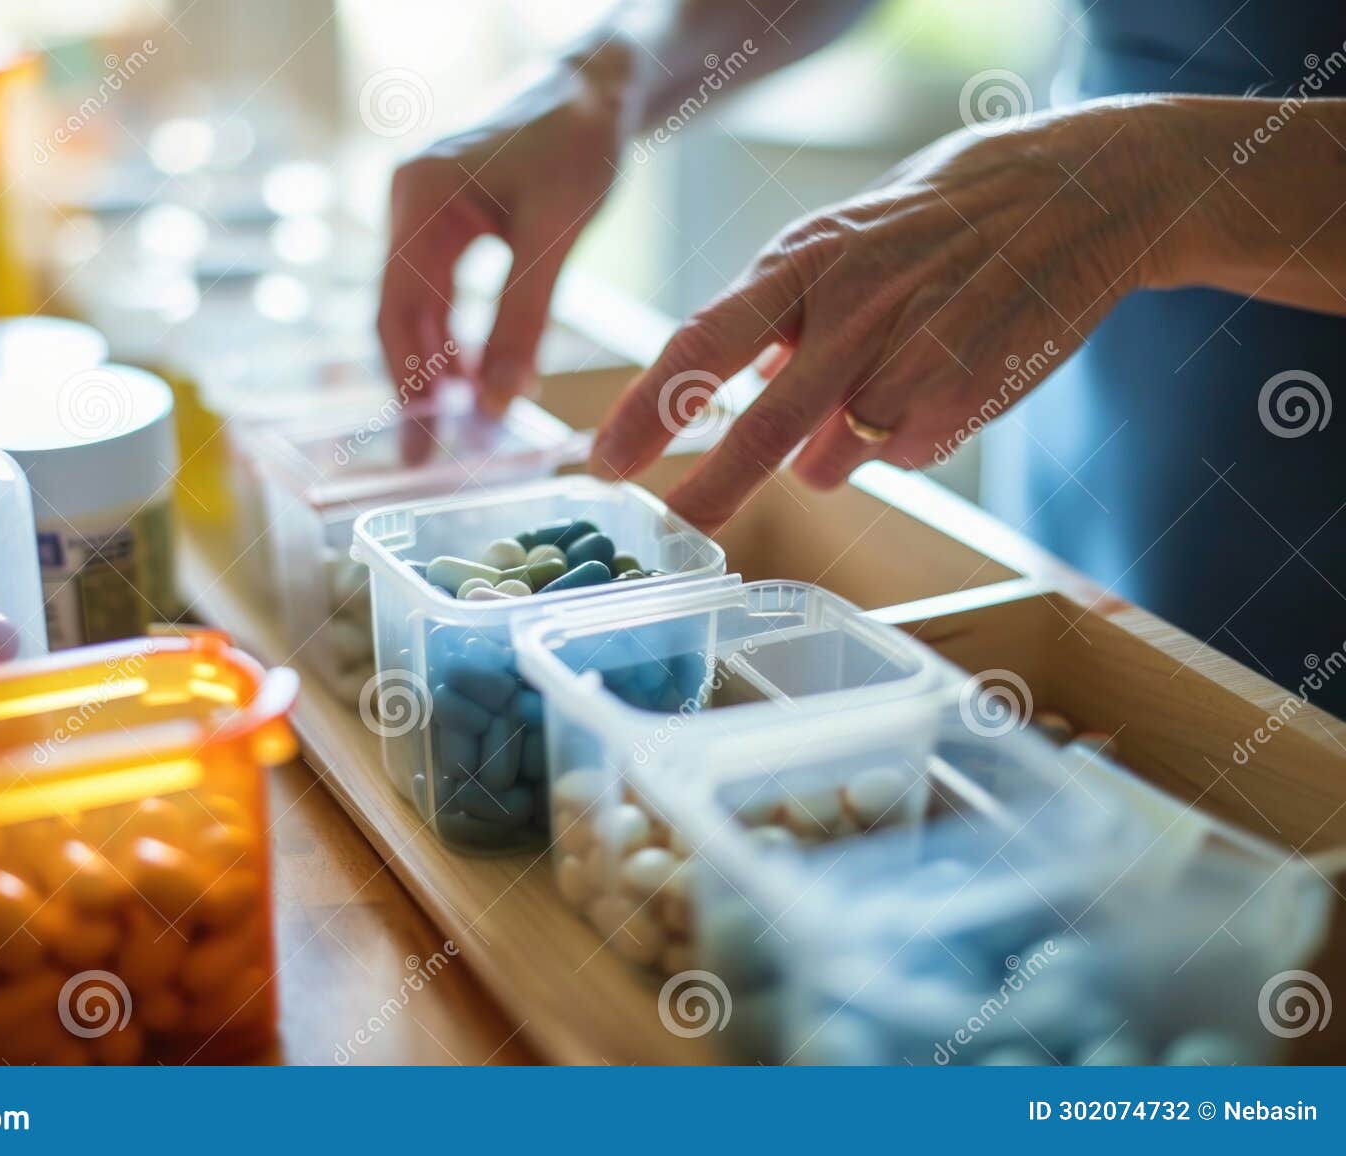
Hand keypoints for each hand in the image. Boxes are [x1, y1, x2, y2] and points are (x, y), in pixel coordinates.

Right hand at [379, 67, 622, 414]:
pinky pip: (442, 289)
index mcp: (420, 197)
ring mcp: (423, 209)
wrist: (597, 80)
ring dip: (441, 365)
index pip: (397, 310)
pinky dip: (460, 335)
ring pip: (420, 307)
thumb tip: (501, 401)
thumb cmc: (579, 137)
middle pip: (399, 315)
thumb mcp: (556, 232)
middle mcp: (407, 202)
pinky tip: (480, 374)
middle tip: (430, 455)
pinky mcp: (449, 217)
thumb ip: (524, 318)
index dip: (409, 382)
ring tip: (463, 424)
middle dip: (417, 387)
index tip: (421, 442)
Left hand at [591, 98, 1184, 532]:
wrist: (1071, 194)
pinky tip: (939, 382)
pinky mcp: (968, 391)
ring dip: (830, 454)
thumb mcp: (837, 246)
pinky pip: (902, 455)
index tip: (605, 464)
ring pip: (834, 456)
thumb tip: (747, 413)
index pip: (700, 343)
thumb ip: (782, 328)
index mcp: (800, 263)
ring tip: (873, 392)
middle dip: (711, 488)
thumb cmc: (931, 228)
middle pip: (761, 423)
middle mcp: (849, 306)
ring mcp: (912, 351)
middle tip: (679, 527)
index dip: (646, 411)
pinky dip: (903, 442)